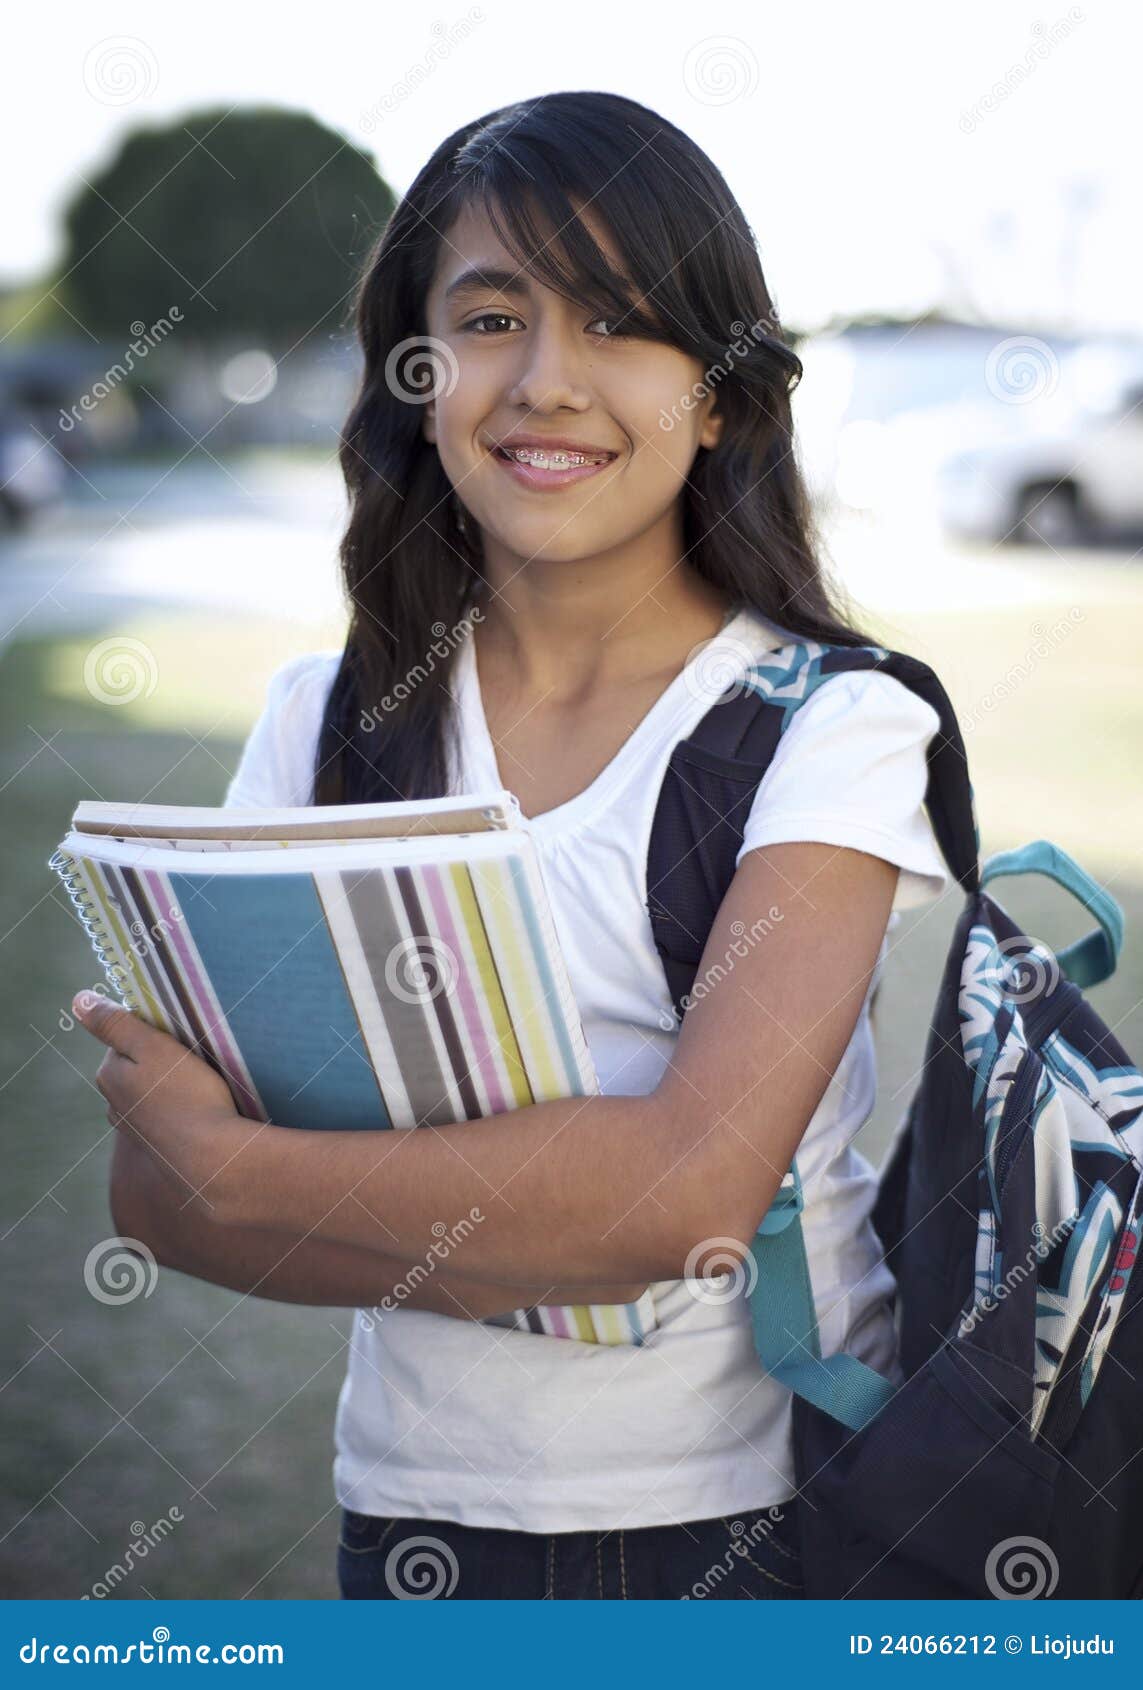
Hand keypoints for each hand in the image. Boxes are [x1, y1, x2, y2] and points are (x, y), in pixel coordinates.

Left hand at [73, 990, 261, 1217]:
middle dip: (160, 1059)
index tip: (180, 1038)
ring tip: (200, 1087)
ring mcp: (134, 1127)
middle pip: (136, 1064)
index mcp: (109, 1075)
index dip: (154, 1032)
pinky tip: (198, 1111)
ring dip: (170, 1085)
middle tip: (193, 1061)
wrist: (213, 1157)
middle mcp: (113, 1103)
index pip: (124, 1037)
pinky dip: (178, 1108)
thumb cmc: (187, 1095)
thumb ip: (115, 1023)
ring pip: (150, 1091)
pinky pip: (164, 1114)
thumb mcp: (153, 1047)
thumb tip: (78, 1000)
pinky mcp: (155, 1144)